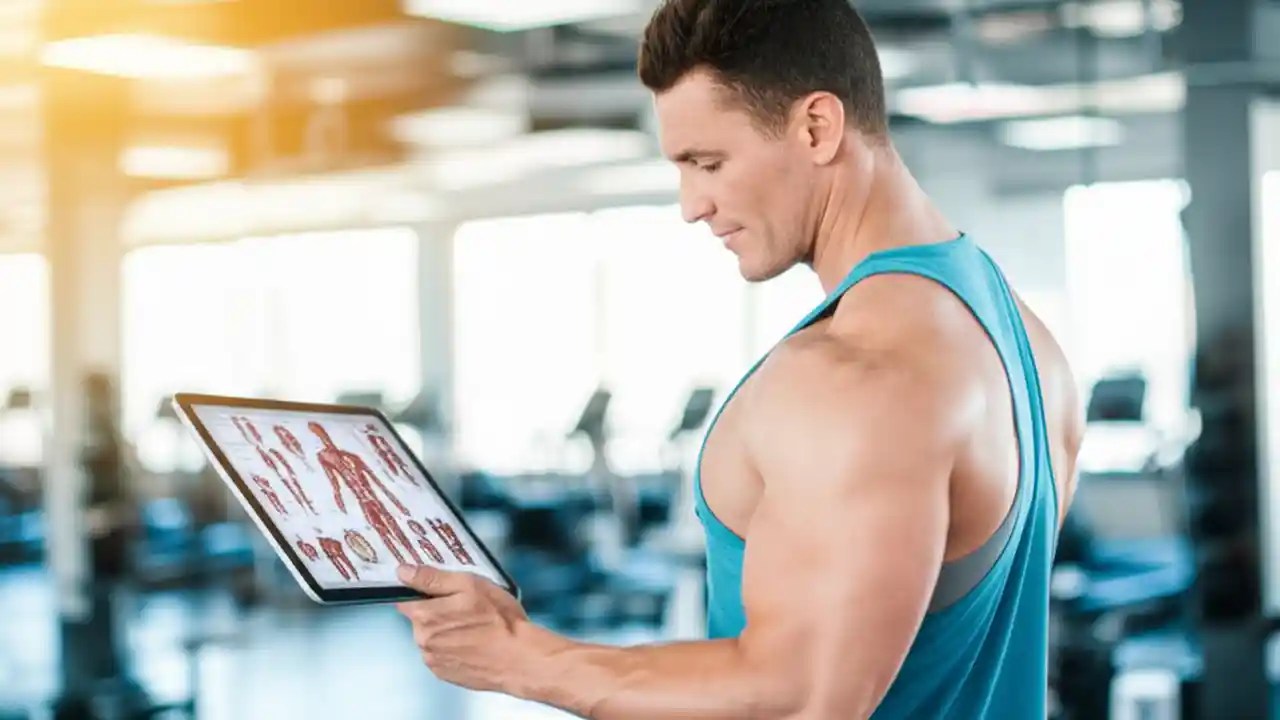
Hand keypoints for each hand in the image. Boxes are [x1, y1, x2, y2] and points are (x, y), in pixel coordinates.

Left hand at [395, 564, 541, 693]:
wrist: (520, 659)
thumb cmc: (499, 620)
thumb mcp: (469, 585)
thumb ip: (432, 578)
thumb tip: (403, 572)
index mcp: (425, 616)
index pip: (405, 598)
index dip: (421, 590)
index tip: (438, 589)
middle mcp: (422, 641)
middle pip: (419, 618)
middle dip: (437, 610)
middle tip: (465, 606)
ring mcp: (433, 660)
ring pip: (431, 637)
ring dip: (445, 630)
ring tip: (473, 627)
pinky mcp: (445, 674)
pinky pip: (441, 654)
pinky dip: (452, 647)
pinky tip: (473, 642)